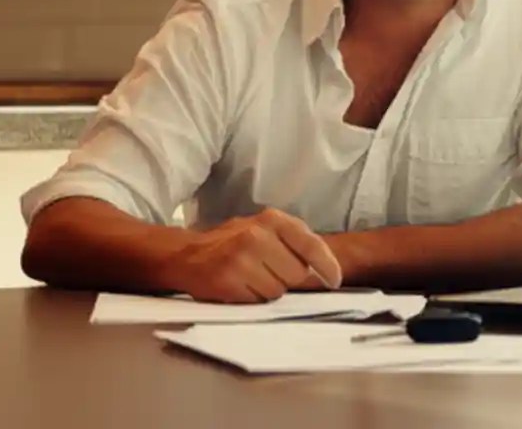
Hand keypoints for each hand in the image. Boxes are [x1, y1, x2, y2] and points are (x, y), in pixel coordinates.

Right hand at [165, 209, 342, 302]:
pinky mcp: (228, 281)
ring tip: (252, 278)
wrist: (187, 255)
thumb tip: (325, 270)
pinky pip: (257, 301)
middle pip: (298, 274)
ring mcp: (242, 258)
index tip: (334, 281)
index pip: (312, 246)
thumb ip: (294, 242)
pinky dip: (252, 299)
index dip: (327, 266)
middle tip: (269, 272)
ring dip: (269, 290)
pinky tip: (239, 286)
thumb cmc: (234, 243)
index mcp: (272, 220)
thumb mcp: (265, 229)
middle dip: (288, 279)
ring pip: (279, 291)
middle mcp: (258, 236)